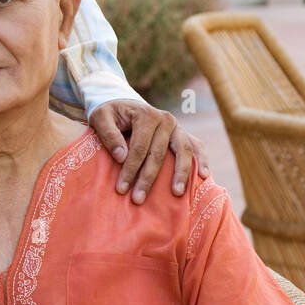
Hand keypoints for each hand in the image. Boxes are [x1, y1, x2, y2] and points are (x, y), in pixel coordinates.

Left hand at [88, 100, 209, 203]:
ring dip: (181, 173)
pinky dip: (202, 160)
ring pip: (183, 151)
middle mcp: (165, 119)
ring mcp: (177, 127)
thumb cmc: (110, 114)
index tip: (121, 188)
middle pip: (158, 153)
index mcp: (146, 115)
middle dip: (147, 178)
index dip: (130, 169)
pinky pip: (196, 146)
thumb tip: (122, 156)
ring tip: (177, 193)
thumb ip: (108, 134)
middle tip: (138, 199)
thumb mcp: (100, 117)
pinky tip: (204, 176)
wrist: (124, 105)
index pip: (139, 147)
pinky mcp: (182, 133)